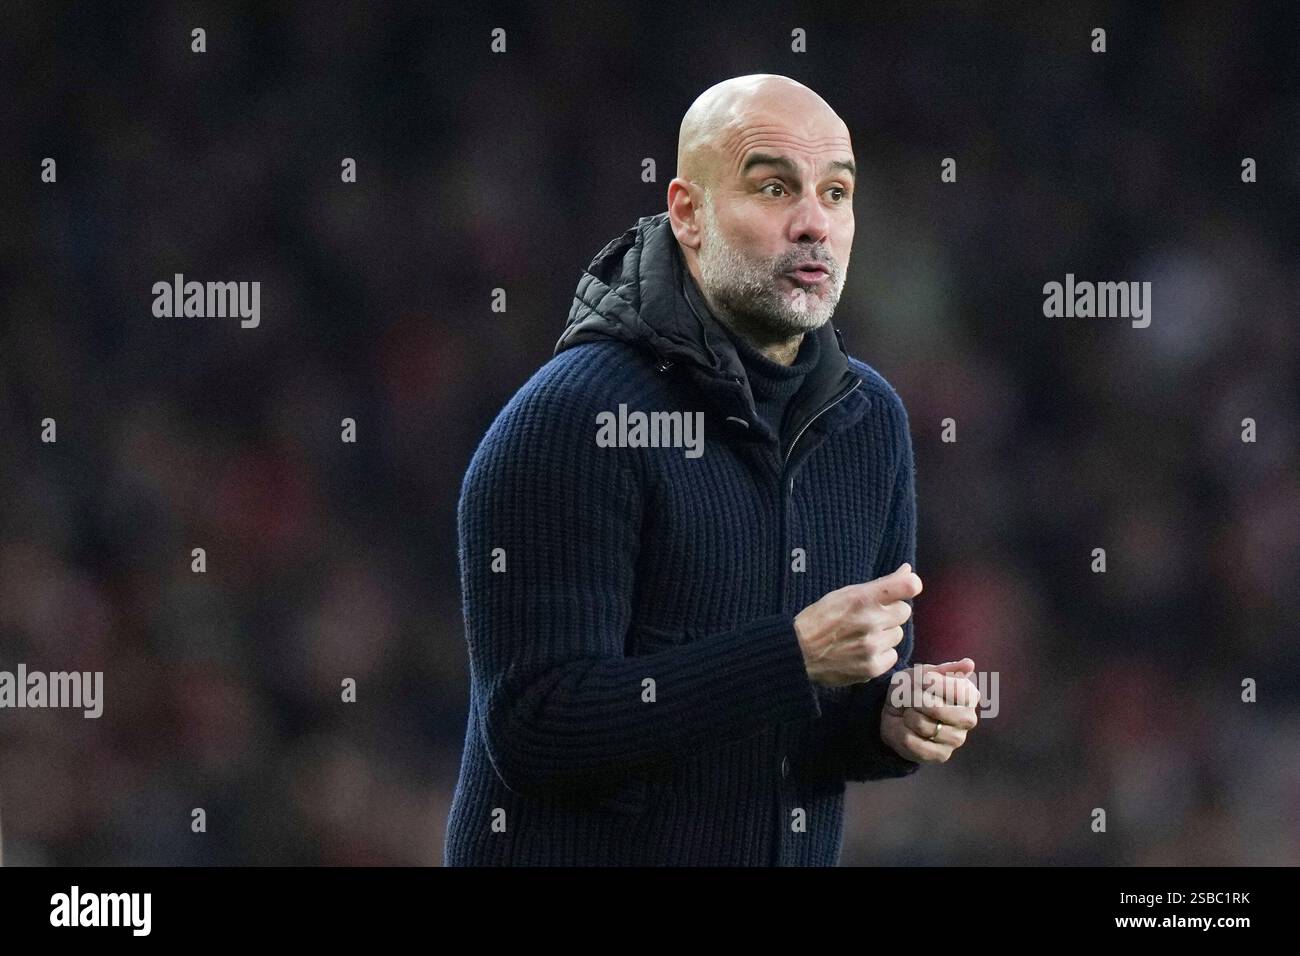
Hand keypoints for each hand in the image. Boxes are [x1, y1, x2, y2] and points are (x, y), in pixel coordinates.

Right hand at [793, 563, 921, 686]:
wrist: (798, 653)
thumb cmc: (819, 619)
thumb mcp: (844, 594)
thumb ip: (879, 584)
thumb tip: (907, 569)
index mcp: (862, 598)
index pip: (908, 586)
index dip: (910, 585)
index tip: (905, 588)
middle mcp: (871, 621)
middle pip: (904, 612)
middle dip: (889, 613)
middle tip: (869, 618)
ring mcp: (873, 646)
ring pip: (898, 635)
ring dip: (884, 634)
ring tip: (862, 636)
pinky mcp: (873, 667)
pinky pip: (892, 655)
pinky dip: (880, 654)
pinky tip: (862, 652)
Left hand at [881, 658, 980, 762]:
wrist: (893, 711)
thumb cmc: (911, 688)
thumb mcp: (921, 673)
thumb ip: (944, 670)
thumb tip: (970, 664)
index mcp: (969, 695)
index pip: (953, 688)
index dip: (929, 683)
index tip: (920, 681)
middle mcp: (968, 718)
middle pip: (937, 708)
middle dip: (916, 701)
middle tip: (912, 699)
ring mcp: (957, 738)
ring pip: (924, 726)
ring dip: (909, 716)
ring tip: (910, 713)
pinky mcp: (942, 755)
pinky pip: (915, 743)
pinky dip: (904, 733)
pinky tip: (908, 729)